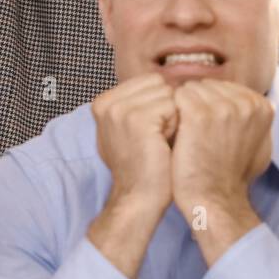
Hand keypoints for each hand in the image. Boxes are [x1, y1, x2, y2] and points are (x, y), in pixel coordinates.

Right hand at [91, 73, 177, 214]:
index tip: (148, 131)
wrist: (138, 197)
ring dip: (171, 117)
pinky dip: (175, 125)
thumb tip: (161, 82)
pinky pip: (172, 106)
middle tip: (154, 138)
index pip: (150, 80)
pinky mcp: (137, 119)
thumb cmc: (141, 165)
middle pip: (159, 84)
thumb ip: (135, 103)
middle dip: (165, 108)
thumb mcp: (128, 129)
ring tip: (158, 141)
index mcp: (102, 102)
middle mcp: (107, 103)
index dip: (158, 104)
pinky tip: (163, 145)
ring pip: (167, 93)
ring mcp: (120, 110)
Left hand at [170, 79, 272, 226]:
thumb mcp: (259, 146)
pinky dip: (172, 113)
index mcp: (262, 106)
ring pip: (190, 90)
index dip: (211, 106)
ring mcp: (223, 108)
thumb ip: (256, 121)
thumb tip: (255, 106)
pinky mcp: (198, 115)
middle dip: (198, 103)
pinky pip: (177, 97)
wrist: (215, 200)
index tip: (210, 129)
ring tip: (186, 133)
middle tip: (196, 132)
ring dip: (183, 108)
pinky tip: (175, 133)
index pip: (224, 87)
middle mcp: (245, 103)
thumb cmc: (232, 176)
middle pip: (207, 86)